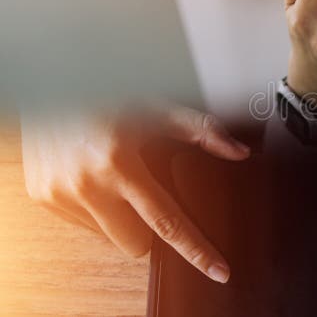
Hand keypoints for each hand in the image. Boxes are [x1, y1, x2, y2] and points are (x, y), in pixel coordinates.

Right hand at [21, 103, 250, 282]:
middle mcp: (87, 183)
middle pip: (137, 242)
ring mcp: (60, 194)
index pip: (167, 221)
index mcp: (119, 162)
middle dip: (150, 230)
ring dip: (121, 217)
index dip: (196, 249)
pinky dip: (97, 209)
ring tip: (116, 176)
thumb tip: (237, 151)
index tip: (218, 269)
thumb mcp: (157, 106)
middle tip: (148, 194)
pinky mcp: (43, 198)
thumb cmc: (107, 93)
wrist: (51, 83)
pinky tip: (95, 176)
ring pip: (109, 237)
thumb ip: (200, 130)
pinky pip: (84, 225)